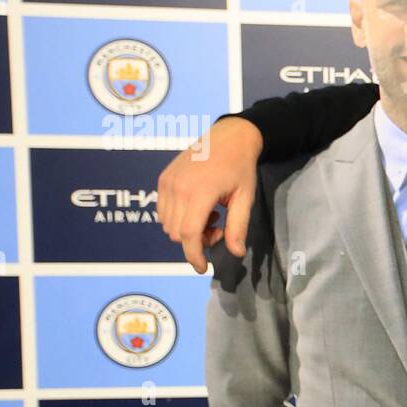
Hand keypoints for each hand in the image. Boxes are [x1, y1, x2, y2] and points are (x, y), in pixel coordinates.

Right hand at [157, 116, 262, 272]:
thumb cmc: (240, 167)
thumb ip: (238, 226)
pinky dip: (177, 218)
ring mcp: (167, 182)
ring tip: (210, 216)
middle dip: (196, 241)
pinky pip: (162, 211)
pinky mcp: (163, 179)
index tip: (201, 268)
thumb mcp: (244, 198)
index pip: (188, 234)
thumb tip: (236, 253)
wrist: (229, 137)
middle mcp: (178, 187)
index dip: (193, 256)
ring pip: (167, 225)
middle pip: (176, 233)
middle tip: (218, 229)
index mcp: (200, 192)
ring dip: (186, 230)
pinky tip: (198, 207)